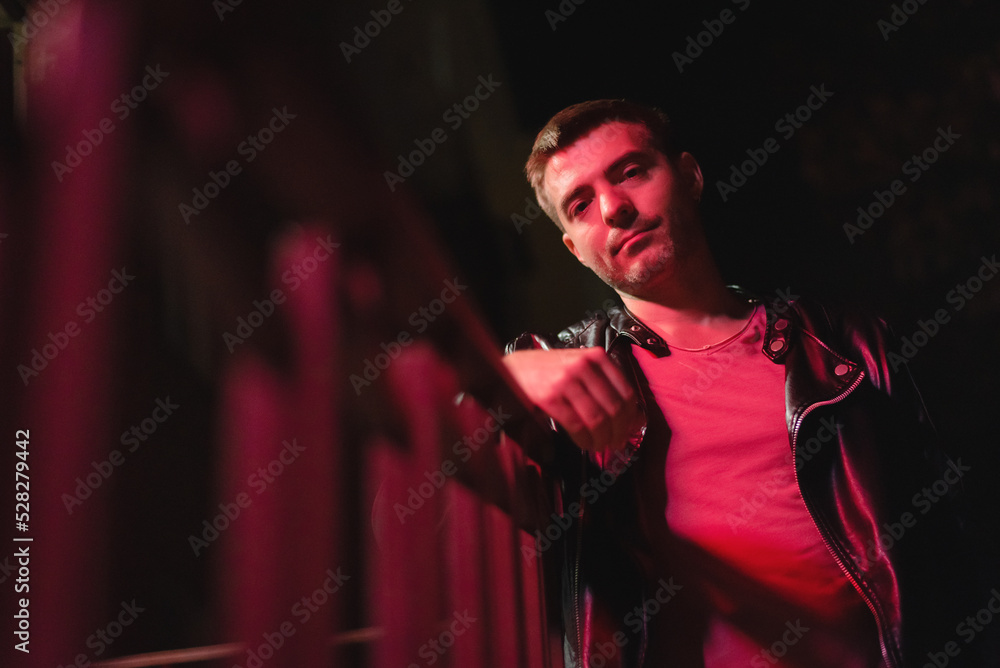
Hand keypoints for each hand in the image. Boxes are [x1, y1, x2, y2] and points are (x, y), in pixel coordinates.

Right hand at [502, 347, 641, 451]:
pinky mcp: (550, 397)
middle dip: (618, 432)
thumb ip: (601, 383)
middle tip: (616, 443)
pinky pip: (576, 425)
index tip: (629, 430)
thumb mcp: (577, 365)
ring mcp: (566, 380)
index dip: (630, 417)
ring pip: (597, 418)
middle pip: (614, 407)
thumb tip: (628, 416)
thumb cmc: (546, 371)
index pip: (625, 391)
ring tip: (599, 446)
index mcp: (595, 356)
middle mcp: (583, 366)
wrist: (511, 369)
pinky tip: (585, 444)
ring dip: (601, 439)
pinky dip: (584, 440)